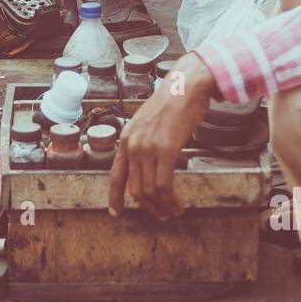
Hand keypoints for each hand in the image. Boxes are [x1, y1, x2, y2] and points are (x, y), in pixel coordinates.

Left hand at [108, 53, 215, 219]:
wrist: (186, 87)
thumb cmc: (172, 102)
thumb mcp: (148, 122)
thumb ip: (144, 142)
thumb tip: (148, 163)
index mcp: (126, 138)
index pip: (115, 175)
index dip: (114, 197)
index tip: (115, 212)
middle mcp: (132, 144)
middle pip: (133, 188)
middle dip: (147, 207)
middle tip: (160, 215)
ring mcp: (147, 148)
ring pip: (148, 191)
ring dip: (161, 207)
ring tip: (172, 212)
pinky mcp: (166, 150)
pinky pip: (163, 185)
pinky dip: (170, 199)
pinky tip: (178, 203)